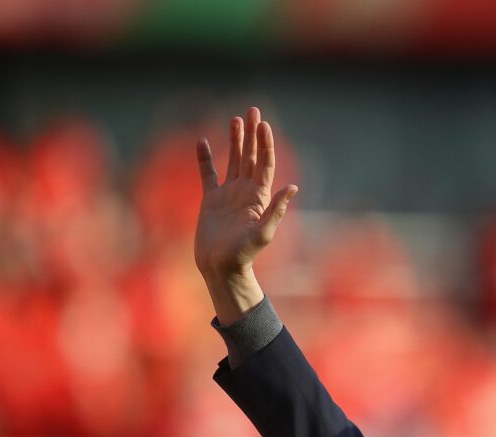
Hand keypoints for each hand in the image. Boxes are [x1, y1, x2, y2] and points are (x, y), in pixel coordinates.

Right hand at [194, 107, 297, 318]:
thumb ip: (277, 210)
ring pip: (233, 160)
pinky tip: (203, 142)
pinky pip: (208, 174)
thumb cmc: (244, 254)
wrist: (221, 267)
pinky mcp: (211, 199)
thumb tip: (293, 188)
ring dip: (235, 140)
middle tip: (253, 110)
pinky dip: (205, 158)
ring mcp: (229, 194)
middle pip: (251, 156)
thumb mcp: (263, 233)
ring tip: (235, 119)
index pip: (265, 164)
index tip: (264, 124)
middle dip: (252, 134)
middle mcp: (246, 192)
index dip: (265, 144)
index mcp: (260, 197)